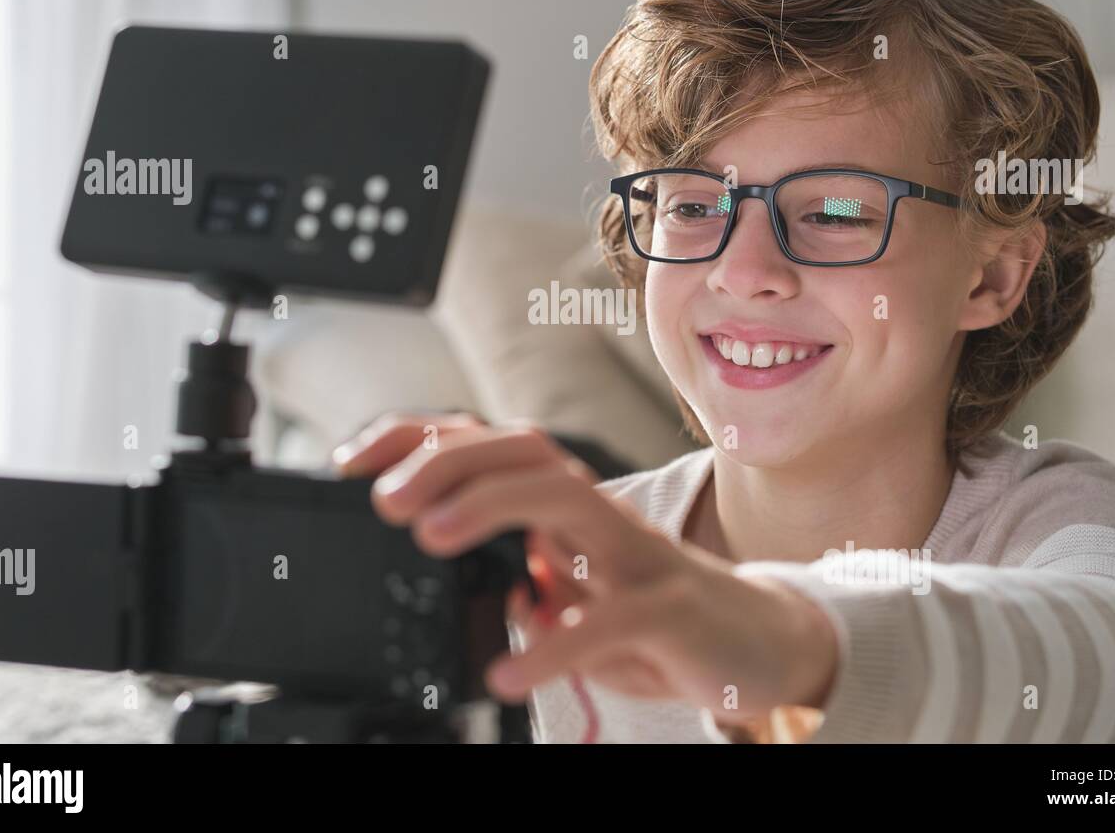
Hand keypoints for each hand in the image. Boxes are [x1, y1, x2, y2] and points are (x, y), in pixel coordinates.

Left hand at [333, 411, 837, 722]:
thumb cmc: (659, 613)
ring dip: (489, 506)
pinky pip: (612, 619)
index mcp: (566, 510)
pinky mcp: (671, 610)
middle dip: (448, 460)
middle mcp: (599, 516)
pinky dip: (557, 644)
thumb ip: (528, 586)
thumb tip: (479, 597)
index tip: (352, 458)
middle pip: (523, 452)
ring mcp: (638, 557)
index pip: (489, 449)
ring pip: (564, 498)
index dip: (418, 440)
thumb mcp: (578, 594)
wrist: (762, 640)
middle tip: (386, 501)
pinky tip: (509, 674)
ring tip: (428, 536)